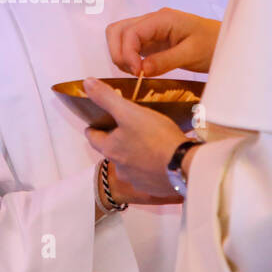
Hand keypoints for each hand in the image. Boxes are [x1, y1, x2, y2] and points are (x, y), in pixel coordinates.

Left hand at [84, 77, 189, 202]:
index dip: (93, 130)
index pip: (93, 138)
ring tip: (146, 145)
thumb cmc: (156, 138)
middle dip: (116, 143)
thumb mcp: (129, 112)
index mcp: (111, 149)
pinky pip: (148, 177)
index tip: (93, 126)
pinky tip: (161, 161)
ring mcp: (137, 180)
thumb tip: (87, 83)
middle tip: (124, 131)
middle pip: (112, 152)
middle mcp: (120, 167)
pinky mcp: (154, 188)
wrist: (184, 166)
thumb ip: (107, 98)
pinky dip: (151, 169)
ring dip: (134, 157)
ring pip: (130, 166)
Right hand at [105, 8, 219, 76]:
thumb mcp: (192, 54)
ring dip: (121, 55)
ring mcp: (150, 30)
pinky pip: (130, 46)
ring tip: (137, 72)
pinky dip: (128, 58)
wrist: (226, 42)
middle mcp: (152, 21)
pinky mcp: (152, 40)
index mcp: (162, 19)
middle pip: (117, 30)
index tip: (137, 73)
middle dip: (118, 53)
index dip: (127, 53)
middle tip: (133, 72)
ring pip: (120, 37)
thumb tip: (140, 70)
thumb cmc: (213, 44)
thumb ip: (165, 61)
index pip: (130, 32)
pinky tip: (141, 71)